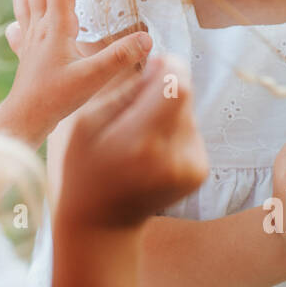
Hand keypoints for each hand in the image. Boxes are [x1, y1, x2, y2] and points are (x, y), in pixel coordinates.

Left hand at [1, 0, 152, 145]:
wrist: (25, 117)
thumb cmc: (56, 98)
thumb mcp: (95, 77)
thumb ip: (121, 56)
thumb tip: (146, 39)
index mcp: (55, 25)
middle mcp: (37, 24)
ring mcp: (27, 35)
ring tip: (68, 3)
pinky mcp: (23, 48)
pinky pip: (19, 19)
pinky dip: (31, 13)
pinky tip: (45, 26)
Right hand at [58, 54, 208, 230]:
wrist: (103, 222)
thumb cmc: (86, 167)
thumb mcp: (88, 122)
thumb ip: (127, 91)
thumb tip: (163, 63)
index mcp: (140, 141)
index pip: (178, 87)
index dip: (169, 68)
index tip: (151, 69)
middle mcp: (173, 156)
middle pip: (185, 96)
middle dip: (164, 90)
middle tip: (134, 108)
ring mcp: (191, 167)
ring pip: (189, 112)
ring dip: (168, 112)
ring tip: (139, 134)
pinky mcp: (200, 172)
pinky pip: (191, 131)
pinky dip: (173, 131)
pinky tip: (151, 150)